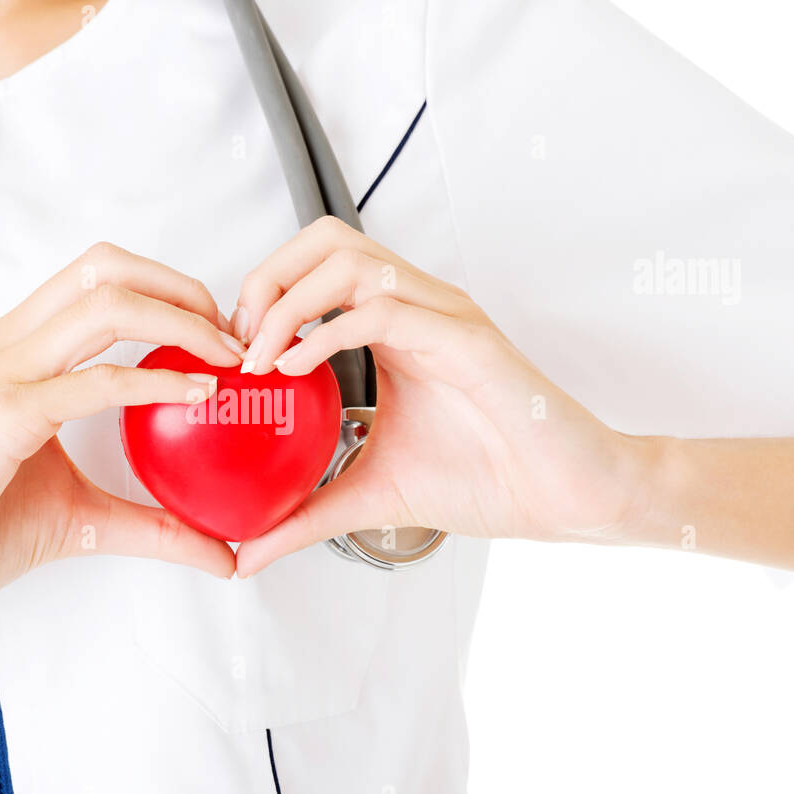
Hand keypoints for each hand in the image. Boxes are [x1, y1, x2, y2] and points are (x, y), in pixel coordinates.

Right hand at [0, 243, 243, 619]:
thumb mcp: (80, 517)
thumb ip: (151, 524)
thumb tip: (221, 551)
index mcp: (16, 352)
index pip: (99, 281)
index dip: (167, 291)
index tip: (218, 335)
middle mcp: (6, 346)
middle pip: (107, 268)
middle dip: (183, 287)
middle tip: (232, 335)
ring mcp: (1, 373)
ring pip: (106, 303)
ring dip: (182, 320)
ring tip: (228, 355)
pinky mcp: (2, 415)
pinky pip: (95, 381)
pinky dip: (158, 382)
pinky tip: (200, 395)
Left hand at [230, 217, 655, 575]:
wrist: (564, 498)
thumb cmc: (486, 479)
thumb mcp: (370, 495)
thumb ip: (306, 515)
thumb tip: (245, 555)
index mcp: (397, 325)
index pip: (315, 267)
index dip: (261, 295)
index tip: (229, 353)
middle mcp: (419, 306)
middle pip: (325, 239)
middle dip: (266, 279)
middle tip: (238, 343)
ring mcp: (444, 316)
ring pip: (349, 259)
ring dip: (288, 302)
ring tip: (261, 358)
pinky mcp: (467, 341)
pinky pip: (384, 309)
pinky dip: (327, 333)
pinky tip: (297, 371)